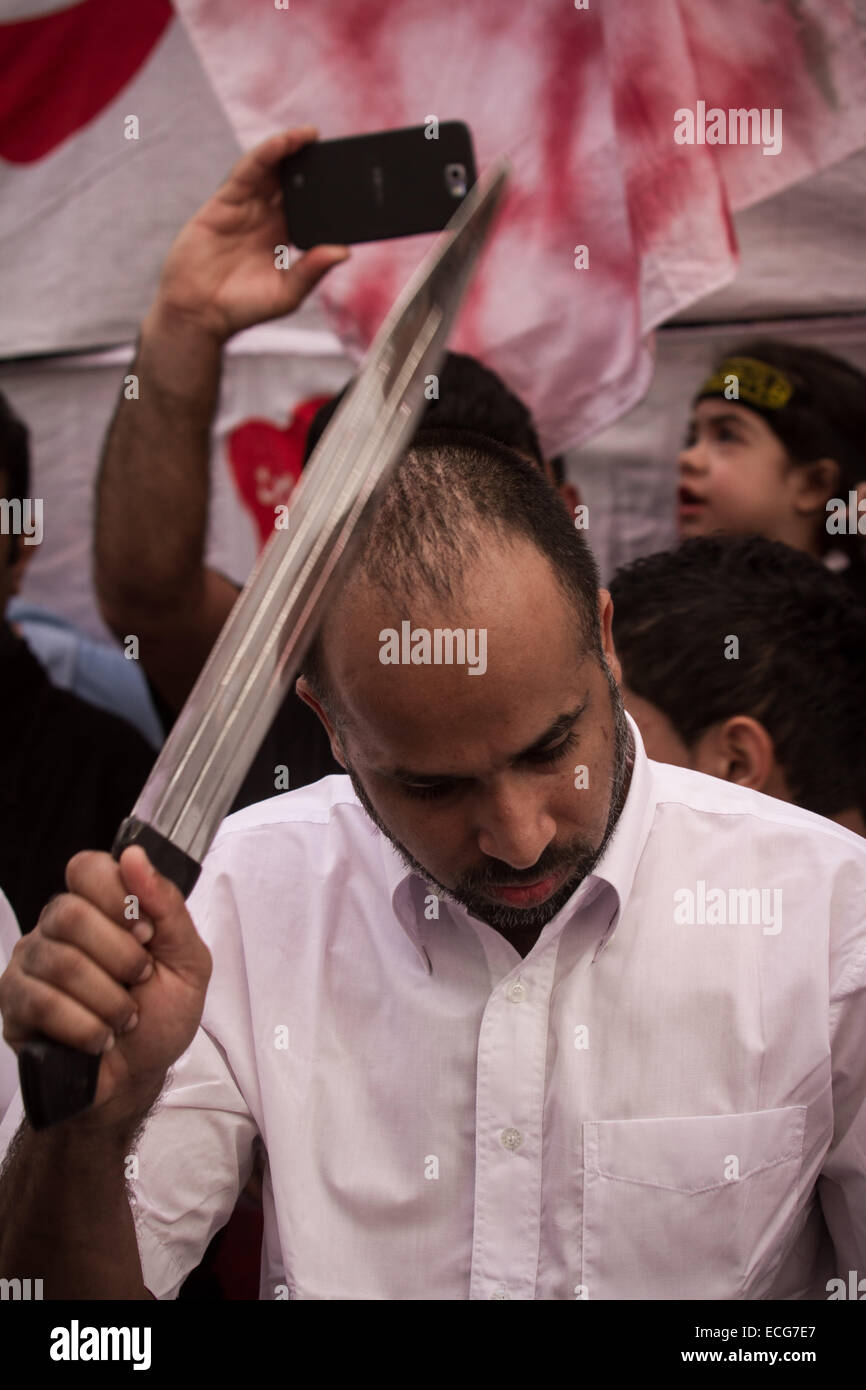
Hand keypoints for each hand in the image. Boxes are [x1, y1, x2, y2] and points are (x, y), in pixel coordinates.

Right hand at [0, 846, 211, 1128]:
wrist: (138, 1077)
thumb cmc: (161, 1015)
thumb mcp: (186, 960)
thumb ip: (167, 906)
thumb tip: (133, 855)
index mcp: (100, 906)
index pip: (86, 868)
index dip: (116, 896)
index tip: (146, 932)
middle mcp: (58, 927)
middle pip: (69, 913)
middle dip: (120, 957)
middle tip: (139, 981)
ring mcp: (31, 963)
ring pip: (59, 962)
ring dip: (108, 1000)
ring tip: (124, 1018)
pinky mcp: (15, 1004)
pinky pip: (42, 1002)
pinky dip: (84, 1026)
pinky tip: (100, 1038)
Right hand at [149, 125, 349, 342]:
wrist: (199, 312)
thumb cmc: (243, 308)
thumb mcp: (287, 293)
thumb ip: (312, 270)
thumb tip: (344, 251)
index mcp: (285, 238)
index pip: (311, 207)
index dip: (328, 192)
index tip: (353, 178)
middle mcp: (268, 218)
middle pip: (294, 183)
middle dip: (312, 164)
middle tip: (337, 148)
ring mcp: (247, 207)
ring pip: (272, 170)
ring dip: (290, 149)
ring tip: (312, 135)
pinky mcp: (226, 201)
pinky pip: (248, 171)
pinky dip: (266, 154)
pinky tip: (283, 142)